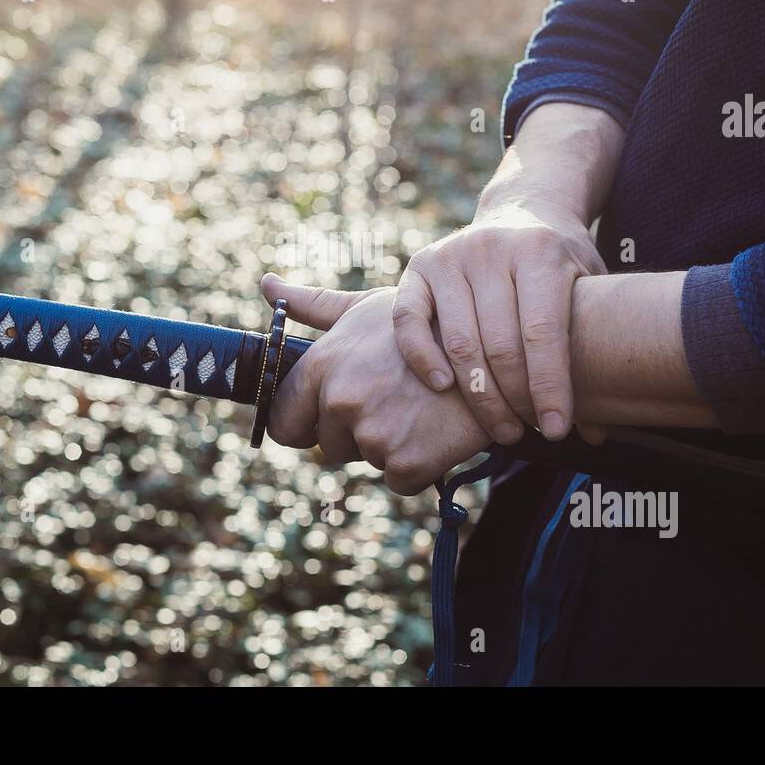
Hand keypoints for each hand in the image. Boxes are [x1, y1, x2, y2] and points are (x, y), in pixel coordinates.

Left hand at [260, 275, 491, 495]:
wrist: (498, 352)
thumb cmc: (430, 323)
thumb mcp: (370, 308)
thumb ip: (314, 305)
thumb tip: (266, 285)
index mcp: (324, 366)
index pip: (284, 420)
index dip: (305, 422)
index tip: (325, 418)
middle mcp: (341, 400)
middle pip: (328, 444)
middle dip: (355, 432)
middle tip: (395, 402)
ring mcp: (373, 435)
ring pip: (366, 459)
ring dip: (390, 444)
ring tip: (420, 409)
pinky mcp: (407, 463)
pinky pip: (399, 479)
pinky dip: (419, 465)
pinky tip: (437, 431)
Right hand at [392, 201, 606, 446]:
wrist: (523, 210)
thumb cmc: (560, 265)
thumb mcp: (588, 290)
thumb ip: (594, 350)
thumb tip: (596, 433)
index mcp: (540, 252)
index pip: (542, 332)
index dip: (549, 388)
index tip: (556, 430)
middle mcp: (493, 248)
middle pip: (499, 343)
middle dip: (514, 399)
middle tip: (525, 434)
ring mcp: (451, 255)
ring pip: (458, 341)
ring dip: (478, 394)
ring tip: (499, 427)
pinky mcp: (420, 265)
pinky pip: (408, 320)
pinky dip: (421, 358)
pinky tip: (442, 388)